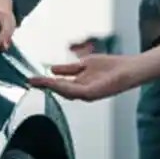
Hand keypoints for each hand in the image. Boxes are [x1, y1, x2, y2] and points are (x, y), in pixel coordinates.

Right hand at [27, 54, 141, 100]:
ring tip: (36, 81)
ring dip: (49, 86)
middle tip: (30, 81)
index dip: (45, 82)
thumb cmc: (113, 67)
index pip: (59, 85)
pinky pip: (72, 90)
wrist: (129, 70)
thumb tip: (52, 69)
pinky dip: (60, 86)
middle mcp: (81, 92)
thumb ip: (68, 69)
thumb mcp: (85, 64)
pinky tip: (52, 81)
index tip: (32, 79)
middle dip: (44, 86)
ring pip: (63, 91)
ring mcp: (86, 94)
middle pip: (59, 90)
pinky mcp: (91, 93)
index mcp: (80, 85)